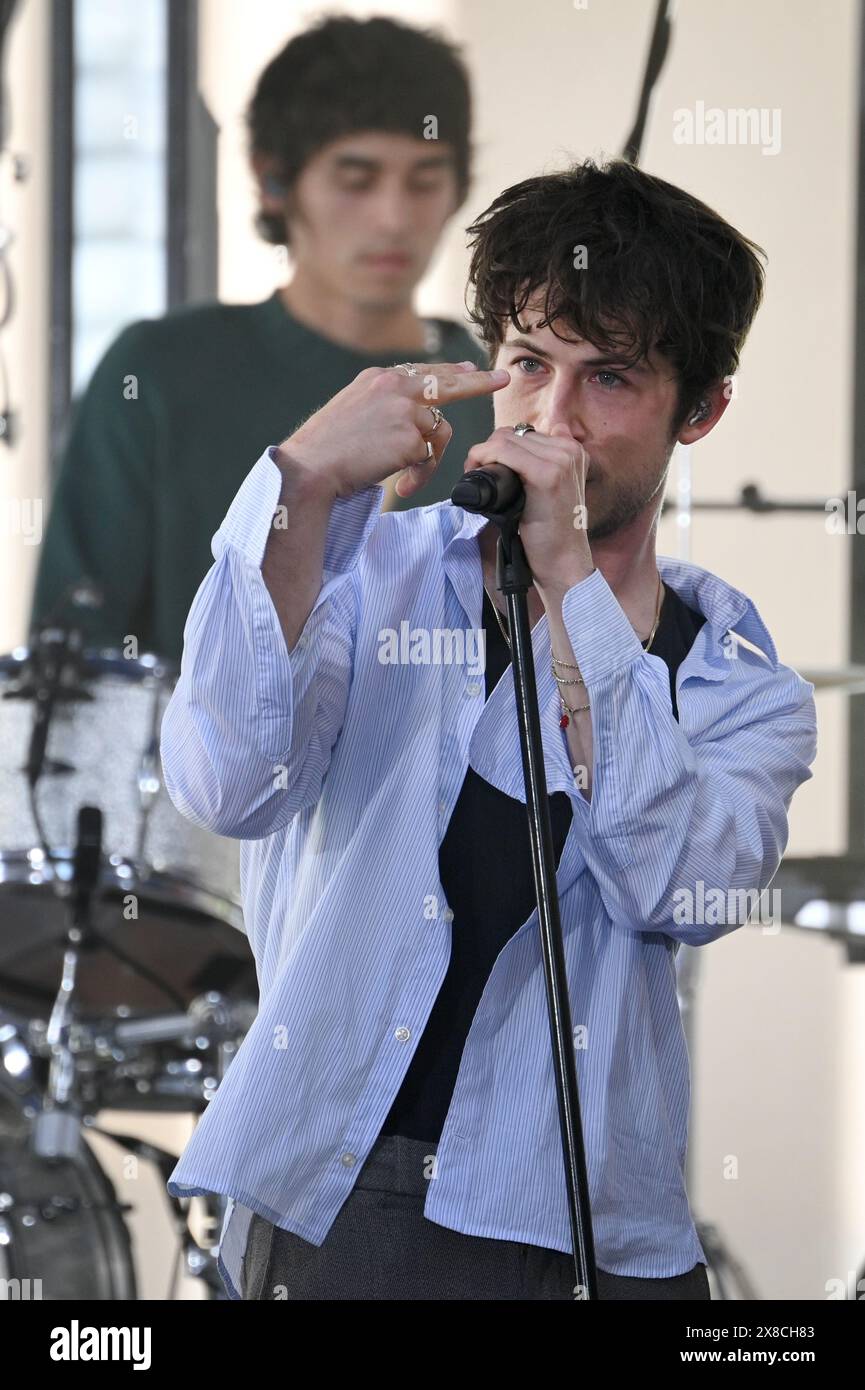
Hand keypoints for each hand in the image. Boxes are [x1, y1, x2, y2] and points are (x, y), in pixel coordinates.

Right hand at [275, 361, 509, 501]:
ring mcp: (404, 409)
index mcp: (377, 378)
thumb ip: (382, 407)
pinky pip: (429, 458)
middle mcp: (394, 386)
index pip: (422, 371)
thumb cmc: (323, 451)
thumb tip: (414, 419)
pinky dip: (420, 476)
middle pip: (448, 382)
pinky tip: (402, 487)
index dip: (449, 372)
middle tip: (502, 379)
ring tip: (409, 482)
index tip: (469, 368)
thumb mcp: (352, 413)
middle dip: (479, 381)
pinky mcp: (410, 436)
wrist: (309, 468)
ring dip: (430, 461)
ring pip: (440, 432)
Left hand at [464, 422, 593, 595]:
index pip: (522, 433)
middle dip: (487, 451)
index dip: (497, 448)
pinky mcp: (548, 475)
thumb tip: (527, 441)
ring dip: (481, 454)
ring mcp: (561, 461)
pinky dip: (483, 458)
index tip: (486, 468)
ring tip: (477, 477)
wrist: (563, 563)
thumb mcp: (554, 491)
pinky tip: (477, 473)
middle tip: (476, 474)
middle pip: (511, 434)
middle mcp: (570, 450)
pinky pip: (504, 451)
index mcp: (572, 450)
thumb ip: (546, 463)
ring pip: (505, 439)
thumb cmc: (553, 534)